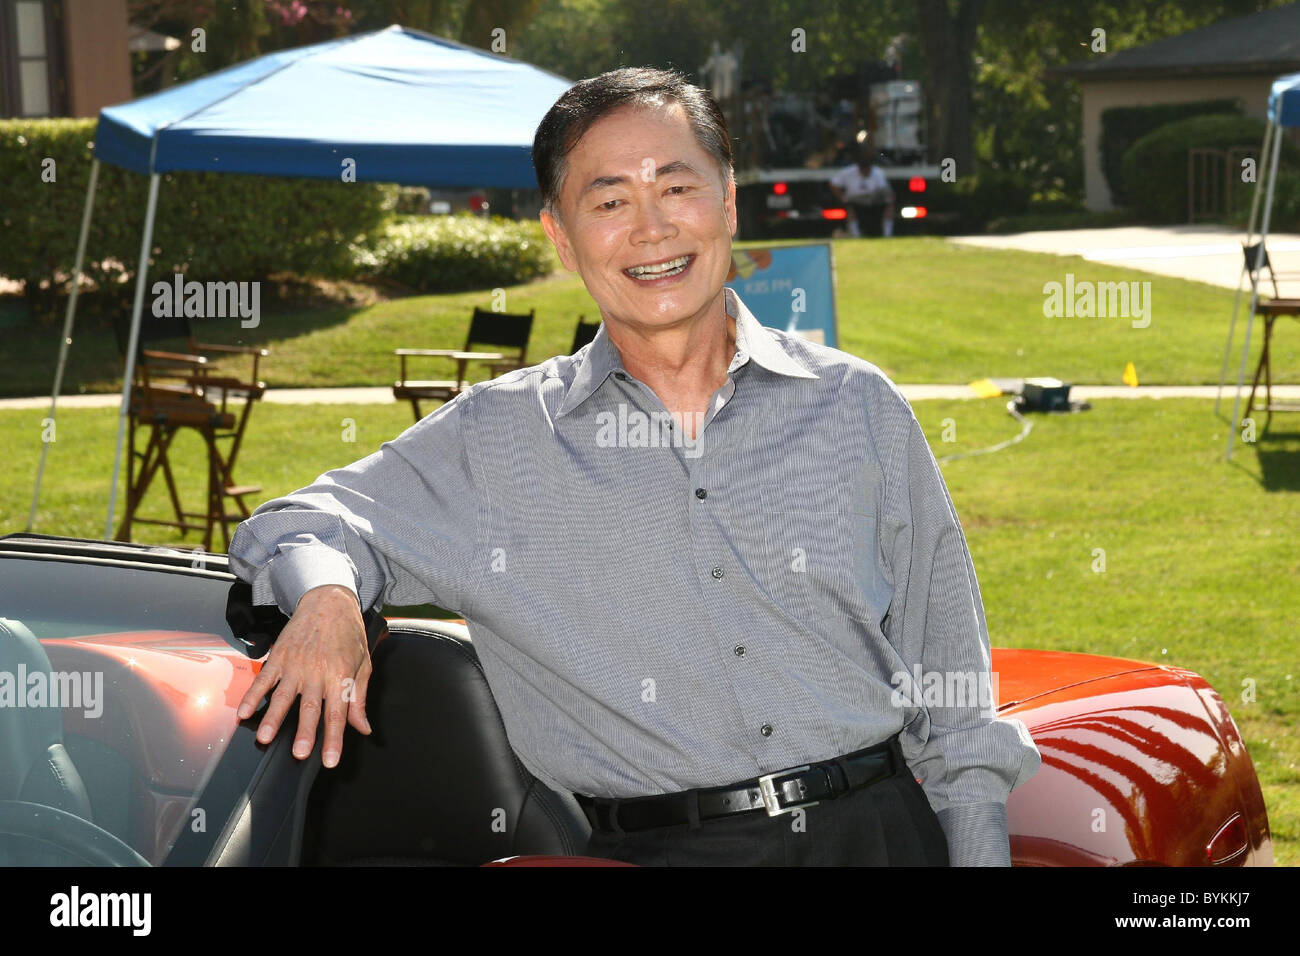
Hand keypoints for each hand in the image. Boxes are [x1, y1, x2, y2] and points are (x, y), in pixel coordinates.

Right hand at [235, 584, 372, 766]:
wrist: (329, 601)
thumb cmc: (349, 634)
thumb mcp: (363, 664)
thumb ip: (359, 699)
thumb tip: (363, 728)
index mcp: (341, 674)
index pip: (338, 713)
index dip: (334, 739)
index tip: (330, 760)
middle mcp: (317, 671)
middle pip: (310, 707)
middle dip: (305, 732)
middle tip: (299, 753)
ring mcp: (295, 663)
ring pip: (283, 695)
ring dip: (273, 717)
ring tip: (264, 737)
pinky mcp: (279, 656)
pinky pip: (264, 679)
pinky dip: (253, 695)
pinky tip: (244, 711)